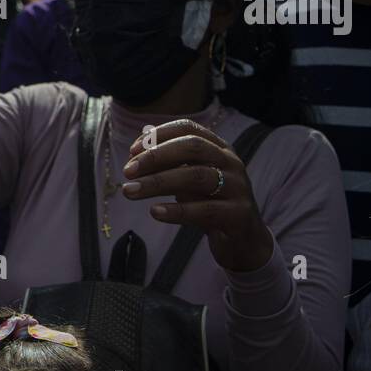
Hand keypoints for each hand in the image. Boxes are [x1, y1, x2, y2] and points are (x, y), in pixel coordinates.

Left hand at [121, 119, 273, 271]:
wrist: (244, 240)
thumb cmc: (209, 204)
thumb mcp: (188, 180)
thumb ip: (168, 165)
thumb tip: (136, 151)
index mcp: (219, 148)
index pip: (188, 129)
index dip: (159, 135)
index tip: (132, 150)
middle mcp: (231, 162)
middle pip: (192, 148)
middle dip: (156, 156)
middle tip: (127, 171)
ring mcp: (238, 188)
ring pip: (196, 177)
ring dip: (158, 183)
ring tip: (130, 192)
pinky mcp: (239, 215)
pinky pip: (206, 210)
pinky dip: (177, 210)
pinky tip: (154, 212)